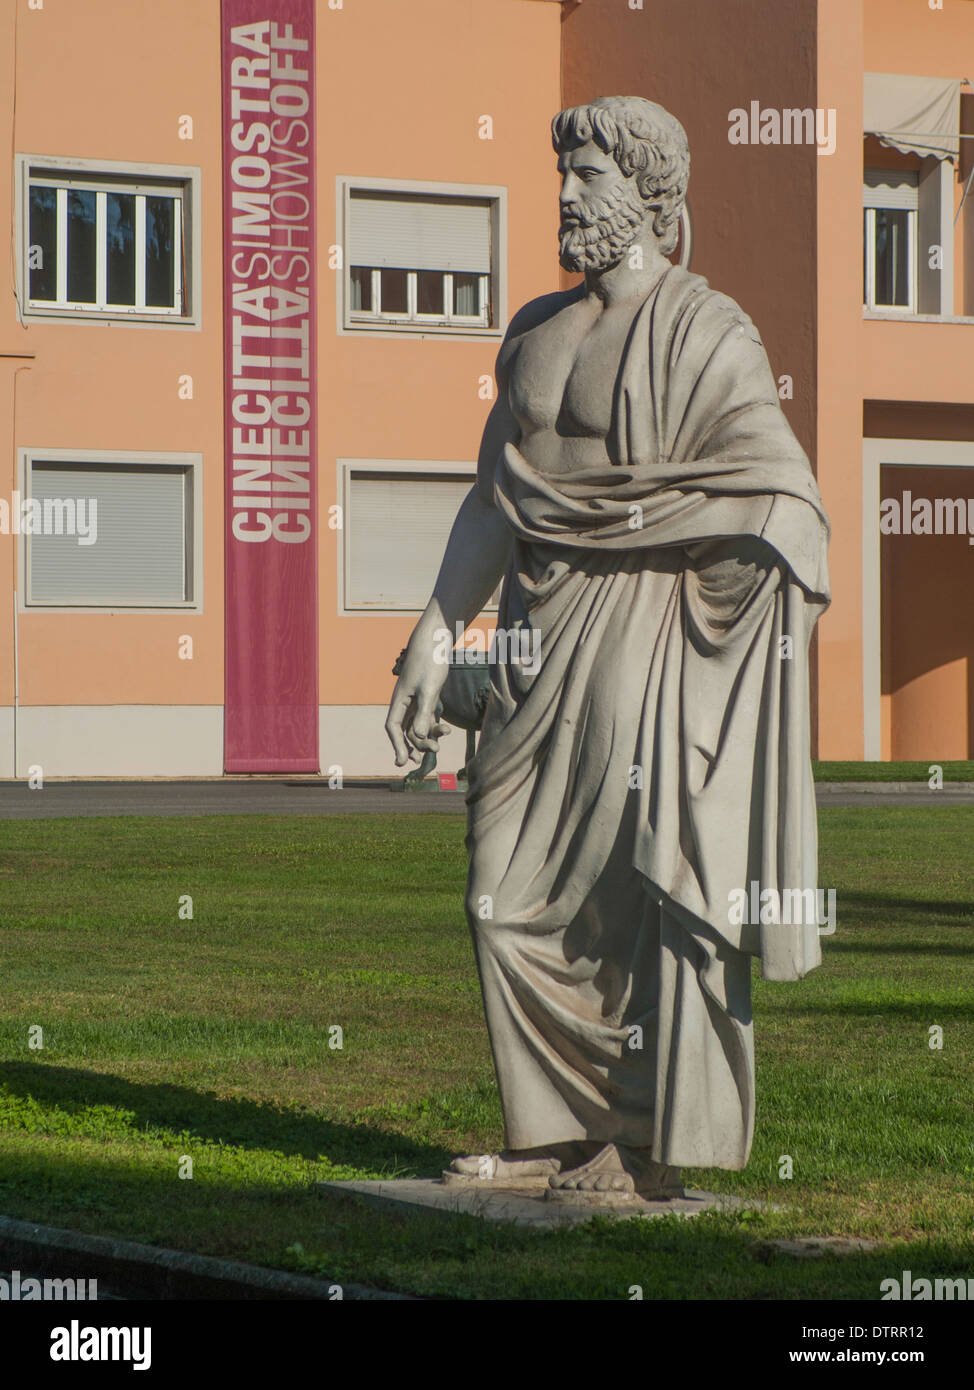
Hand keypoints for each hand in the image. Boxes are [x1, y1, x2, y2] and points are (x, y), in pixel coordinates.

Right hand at [385, 625, 451, 766]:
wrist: (436, 639)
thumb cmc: (431, 662)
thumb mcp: (429, 689)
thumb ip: (423, 713)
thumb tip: (418, 736)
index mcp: (399, 700)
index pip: (393, 728)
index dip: (397, 746)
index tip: (402, 762)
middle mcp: (404, 701)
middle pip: (404, 730)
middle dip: (415, 744)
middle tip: (430, 755)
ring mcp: (415, 698)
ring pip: (416, 724)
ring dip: (426, 737)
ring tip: (438, 747)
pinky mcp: (426, 694)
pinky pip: (426, 715)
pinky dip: (434, 725)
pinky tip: (445, 732)